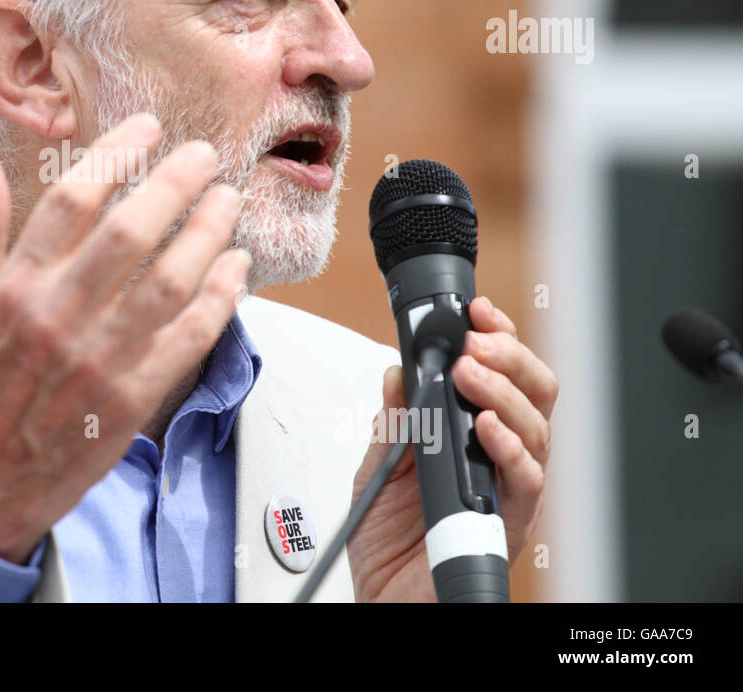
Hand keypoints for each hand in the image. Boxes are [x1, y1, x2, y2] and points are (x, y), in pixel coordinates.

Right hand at [0, 113, 250, 562]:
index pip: (71, 200)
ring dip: (207, 233)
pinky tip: (236, 266)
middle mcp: (58, 316)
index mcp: (15, 287)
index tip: (148, 127)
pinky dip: (220, 299)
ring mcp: (98, 359)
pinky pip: (188, 338)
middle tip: (204, 153)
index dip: (116, 154)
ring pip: (168, 281)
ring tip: (228, 200)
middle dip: (174, 183)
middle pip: (129, 232)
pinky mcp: (131, 398)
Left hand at [346, 296, 557, 600]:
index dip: (498, 338)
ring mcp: (507, 490)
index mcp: (471, 436)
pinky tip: (488, 427)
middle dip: (510, 356)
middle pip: (533, 393)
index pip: (501, 376)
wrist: (387, 602)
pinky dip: (509, 448)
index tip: (476, 313)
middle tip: (476, 339)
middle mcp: (498, 458)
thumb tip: (397, 372)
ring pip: (536, 429)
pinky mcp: (509, 524)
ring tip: (472, 371)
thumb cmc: (388, 542)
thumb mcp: (378, 467)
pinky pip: (525, 482)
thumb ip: (392, 421)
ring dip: (504, 392)